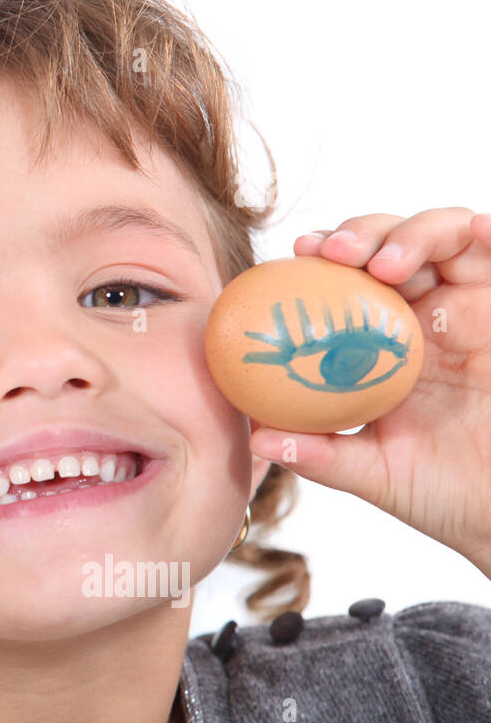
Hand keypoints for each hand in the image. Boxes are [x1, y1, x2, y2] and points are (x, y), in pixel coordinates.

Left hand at [249, 207, 490, 576]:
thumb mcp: (375, 473)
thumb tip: (256, 439)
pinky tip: (475, 230)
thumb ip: (320, 454)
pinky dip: (487, 231)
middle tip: (330, 253)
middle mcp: (425, 316)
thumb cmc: (443, 492)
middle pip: (387, 246)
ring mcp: (473, 307)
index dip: (317, 261)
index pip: (343, 282)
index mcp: (382, 344)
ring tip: (384, 264)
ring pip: (443, 237)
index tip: (289, 257)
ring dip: (410, 234)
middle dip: (357, 234)